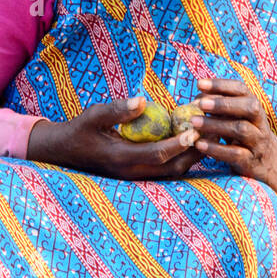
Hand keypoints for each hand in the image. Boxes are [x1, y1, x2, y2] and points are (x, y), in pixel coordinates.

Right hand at [26, 98, 200, 180]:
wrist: (65, 151)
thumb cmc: (80, 129)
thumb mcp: (93, 115)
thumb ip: (117, 110)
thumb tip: (143, 101)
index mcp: (121, 159)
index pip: (156, 155)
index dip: (178, 144)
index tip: (195, 130)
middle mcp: (132, 172)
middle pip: (172, 168)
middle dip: (194, 152)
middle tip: (211, 132)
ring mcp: (136, 176)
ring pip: (172, 171)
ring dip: (192, 155)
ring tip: (209, 135)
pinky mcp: (140, 173)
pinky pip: (166, 168)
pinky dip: (182, 156)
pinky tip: (193, 139)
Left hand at [190, 76, 276, 209]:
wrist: (269, 163)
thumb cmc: (245, 135)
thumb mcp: (239, 118)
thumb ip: (223, 108)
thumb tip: (197, 97)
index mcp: (254, 107)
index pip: (242, 90)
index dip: (222, 85)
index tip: (200, 84)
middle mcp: (259, 122)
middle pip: (248, 107)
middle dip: (223, 104)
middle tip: (200, 104)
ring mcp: (258, 142)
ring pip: (241, 129)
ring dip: (216, 125)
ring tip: (194, 122)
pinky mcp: (251, 161)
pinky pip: (236, 153)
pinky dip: (217, 149)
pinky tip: (200, 145)